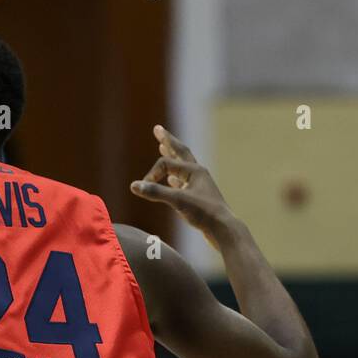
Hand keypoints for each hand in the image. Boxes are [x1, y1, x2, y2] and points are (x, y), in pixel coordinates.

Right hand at [131, 124, 237, 247]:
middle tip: (157, 128)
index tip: (145, 188)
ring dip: (171, 157)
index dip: (152, 174)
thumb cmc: (204, 213)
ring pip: (182, 167)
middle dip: (167, 141)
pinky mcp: (199, 197)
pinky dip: (175, 178)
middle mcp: (198, 173)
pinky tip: (172, 181)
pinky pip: (184, 182)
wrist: (223, 229)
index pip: (166, 164)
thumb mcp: (178, 201)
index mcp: (194, 170)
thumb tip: (134, 185)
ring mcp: (199, 184)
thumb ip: (156, 192)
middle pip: (180, 152)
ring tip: (163, 147)